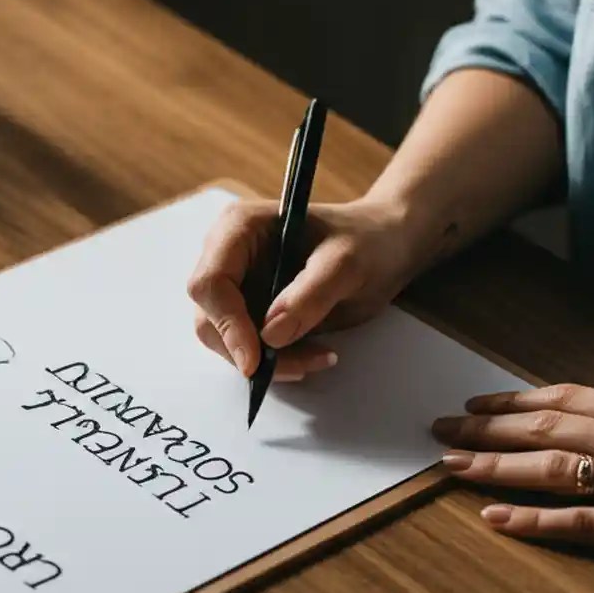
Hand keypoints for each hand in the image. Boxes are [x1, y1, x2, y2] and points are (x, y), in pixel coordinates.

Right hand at [187, 197, 425, 379]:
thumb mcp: (347, 263)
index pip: (210, 281)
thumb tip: (270, 335)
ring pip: (226, 338)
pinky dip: (277, 360)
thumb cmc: (366, 241)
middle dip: (248, 350)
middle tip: (301, 365)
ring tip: (318, 358)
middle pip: (210, 316)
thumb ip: (310, 295)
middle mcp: (227, 254)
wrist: (384, 247)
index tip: (256, 360)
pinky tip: (314, 354)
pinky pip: (247, 346)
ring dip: (267, 361)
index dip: (227, 323)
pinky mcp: (249, 308)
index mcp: (240, 227)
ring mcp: (236, 283)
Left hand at [434, 384, 593, 577]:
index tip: (476, 404)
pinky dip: (533, 521)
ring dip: (495, 466)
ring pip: (551, 468)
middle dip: (487, 430)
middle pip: (546, 428)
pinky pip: (581, 524)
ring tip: (449, 466)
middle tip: (441, 429)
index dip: (513, 401)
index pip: (566, 398)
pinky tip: (495, 519)